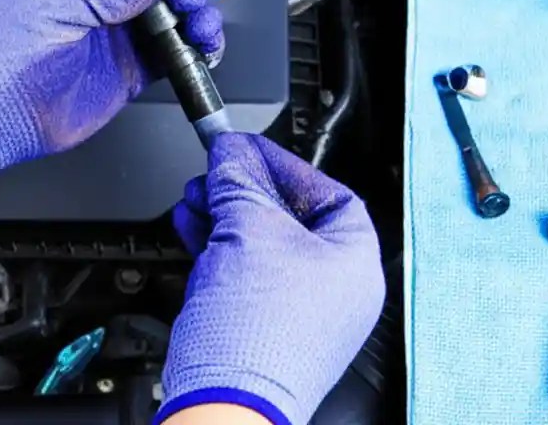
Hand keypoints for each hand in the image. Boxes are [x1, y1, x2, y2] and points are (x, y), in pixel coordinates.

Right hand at [162, 133, 383, 424]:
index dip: (282, 165)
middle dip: (243, 189)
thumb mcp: (247, 231)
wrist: (225, 404)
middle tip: (215, 171)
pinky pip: (246, 271)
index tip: (244, 149)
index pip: (327, 191)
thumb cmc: (255, 337)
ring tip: (195, 197)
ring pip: (262, 243)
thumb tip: (230, 152)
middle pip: (289, 215)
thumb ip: (238, 181)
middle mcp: (335, 288)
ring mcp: (301, 310)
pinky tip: (193, 226)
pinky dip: (219, 246)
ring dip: (224, 214)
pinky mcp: (265, 325)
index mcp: (354, 262)